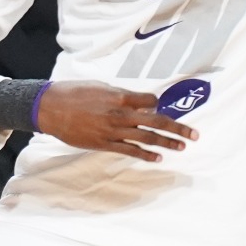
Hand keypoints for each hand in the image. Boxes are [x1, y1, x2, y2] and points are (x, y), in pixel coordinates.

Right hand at [34, 82, 195, 161]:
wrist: (51, 108)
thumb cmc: (74, 93)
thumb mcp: (100, 87)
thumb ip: (121, 95)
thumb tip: (138, 101)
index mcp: (120, 96)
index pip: (150, 101)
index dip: (158, 104)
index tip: (163, 107)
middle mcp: (121, 114)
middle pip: (156, 121)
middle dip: (178, 128)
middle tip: (194, 135)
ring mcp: (114, 131)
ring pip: (147, 138)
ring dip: (167, 143)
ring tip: (182, 147)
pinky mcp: (105, 144)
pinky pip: (130, 150)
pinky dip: (145, 155)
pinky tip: (158, 158)